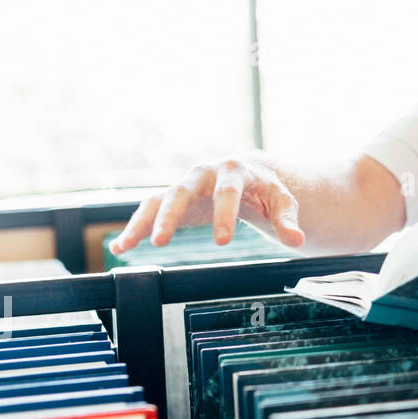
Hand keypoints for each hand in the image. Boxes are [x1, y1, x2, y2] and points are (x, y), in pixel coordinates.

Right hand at [109, 155, 305, 253]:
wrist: (248, 171)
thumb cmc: (264, 188)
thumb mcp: (280, 200)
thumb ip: (287, 219)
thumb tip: (297, 240)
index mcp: (234, 171)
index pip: (228, 193)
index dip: (224, 216)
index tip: (222, 242)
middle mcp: (204, 173)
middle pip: (183, 191)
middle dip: (171, 216)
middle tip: (161, 241)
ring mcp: (185, 184)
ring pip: (159, 199)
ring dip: (142, 222)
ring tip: (126, 246)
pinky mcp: (172, 196)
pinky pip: (148, 209)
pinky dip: (134, 227)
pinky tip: (120, 248)